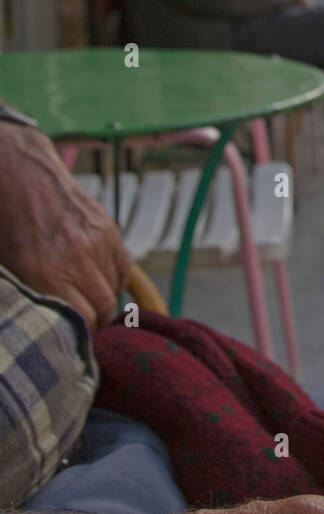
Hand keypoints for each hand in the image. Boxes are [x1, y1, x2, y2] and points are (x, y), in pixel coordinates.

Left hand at [0, 121, 128, 327]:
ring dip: (103, 299)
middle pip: (103, 309)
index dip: (79, 333)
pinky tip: (98, 279)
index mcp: (46, 274)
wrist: (20, 176)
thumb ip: (33, 296)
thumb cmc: (6, 225)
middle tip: (81, 322)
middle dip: (94, 321)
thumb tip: (50, 323)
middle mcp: (76, 260)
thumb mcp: (9, 268)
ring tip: (86, 299)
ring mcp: (96, 243)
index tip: (72, 337)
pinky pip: (122, 268)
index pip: (83, 321)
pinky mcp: (107, 229)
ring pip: (114, 290)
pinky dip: (113, 279)